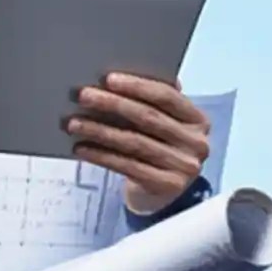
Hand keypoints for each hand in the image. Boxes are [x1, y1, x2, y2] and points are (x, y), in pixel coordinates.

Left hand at [67, 72, 210, 213]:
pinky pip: (128, 166)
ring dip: (100, 131)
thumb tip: (111, 81)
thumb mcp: (162, 124)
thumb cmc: (156, 145)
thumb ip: (149, 102)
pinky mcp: (167, 186)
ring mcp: (184, 167)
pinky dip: (101, 155)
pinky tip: (81, 148)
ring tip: (74, 123)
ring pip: (134, 142)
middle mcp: (197, 143)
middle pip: (148, 118)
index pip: (167, 96)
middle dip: (112, 104)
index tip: (108, 79)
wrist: (161, 191)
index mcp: (197, 119)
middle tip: (84, 95)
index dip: (138, 86)